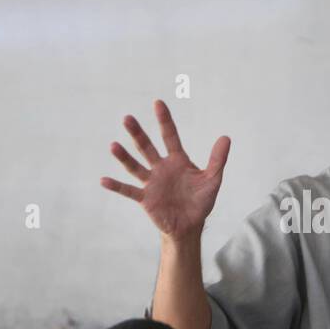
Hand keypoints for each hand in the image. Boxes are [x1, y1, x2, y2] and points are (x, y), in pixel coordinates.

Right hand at [100, 99, 230, 239]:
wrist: (190, 225)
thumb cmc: (200, 201)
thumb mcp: (212, 180)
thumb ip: (217, 160)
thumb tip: (226, 137)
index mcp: (177, 160)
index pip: (170, 136)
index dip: (164, 120)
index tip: (158, 103)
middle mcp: (161, 168)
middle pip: (147, 147)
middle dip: (138, 133)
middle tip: (127, 118)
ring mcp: (151, 182)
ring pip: (135, 166)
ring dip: (124, 157)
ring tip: (113, 146)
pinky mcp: (145, 198)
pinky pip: (129, 191)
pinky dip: (117, 186)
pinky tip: (104, 180)